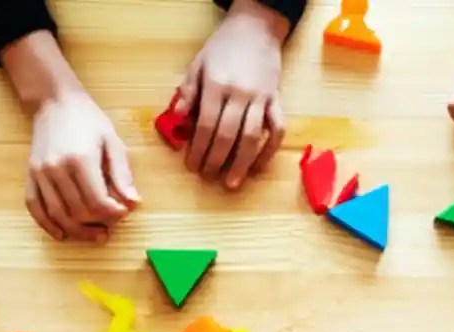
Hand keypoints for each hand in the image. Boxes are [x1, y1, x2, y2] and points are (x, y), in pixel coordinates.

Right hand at [26, 92, 138, 241]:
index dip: (113, 214)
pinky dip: (48, 225)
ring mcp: (40, 173)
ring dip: (77, 231)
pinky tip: (63, 234)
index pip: (98, 202)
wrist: (55, 101)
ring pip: (58, 215)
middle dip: (98, 224)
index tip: (123, 213)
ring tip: (95, 235)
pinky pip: (35, 207)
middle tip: (112, 225)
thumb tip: (133, 204)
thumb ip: (122, 174)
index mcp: (81, 159)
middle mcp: (57, 168)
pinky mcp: (30, 175)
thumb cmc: (88, 120)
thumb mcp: (112, 142)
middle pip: (78, 211)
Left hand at [177, 0, 287, 189]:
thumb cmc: (223, 47)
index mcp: (217, 85)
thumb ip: (188, 92)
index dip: (198, 149)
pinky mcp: (277, 100)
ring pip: (252, 137)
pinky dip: (269, 150)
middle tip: (208, 176)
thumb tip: (176, 120)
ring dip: (242, 163)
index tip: (192, 166)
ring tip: (232, 181)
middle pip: (227, 135)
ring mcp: (261, 98)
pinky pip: (277, 129)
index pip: (205, 125)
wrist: (256, 28)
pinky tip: (259, 166)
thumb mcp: (197, 64)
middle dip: (216, 160)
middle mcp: (240, 93)